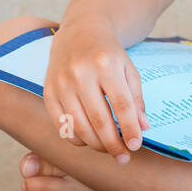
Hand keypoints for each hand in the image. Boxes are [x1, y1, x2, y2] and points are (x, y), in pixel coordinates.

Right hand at [43, 19, 150, 163]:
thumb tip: (143, 128)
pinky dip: (76, 139)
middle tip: (123, 157)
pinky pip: (61, 125)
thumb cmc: (107, 54)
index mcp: (106, 64)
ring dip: (96, 144)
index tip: (136, 146)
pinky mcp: (48, 91)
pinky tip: (88, 140)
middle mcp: (81, 73)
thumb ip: (136, 99)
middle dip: (113, 144)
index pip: (121, 105)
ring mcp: (61, 83)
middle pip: (99, 119)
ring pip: (79, 126)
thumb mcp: (128, 70)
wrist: (79, 33)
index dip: (130, 129)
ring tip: (108, 150)